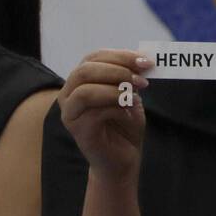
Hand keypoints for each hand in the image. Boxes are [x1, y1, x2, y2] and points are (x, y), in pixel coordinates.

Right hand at [59, 50, 150, 181]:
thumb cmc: (125, 125)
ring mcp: (70, 113)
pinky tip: (128, 113)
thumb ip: (131, 76)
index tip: (145, 62)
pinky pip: (95, 112)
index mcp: (81, 81)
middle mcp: (69, 94)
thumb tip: (142, 58)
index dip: (120, 56)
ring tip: (134, 97)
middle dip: (117, 71)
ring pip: (85, 90)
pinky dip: (116, 108)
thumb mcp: (131, 94)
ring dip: (115, 90)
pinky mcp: (77, 130)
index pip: (94, 57)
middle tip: (141, 81)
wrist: (123, 159)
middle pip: (85, 70)